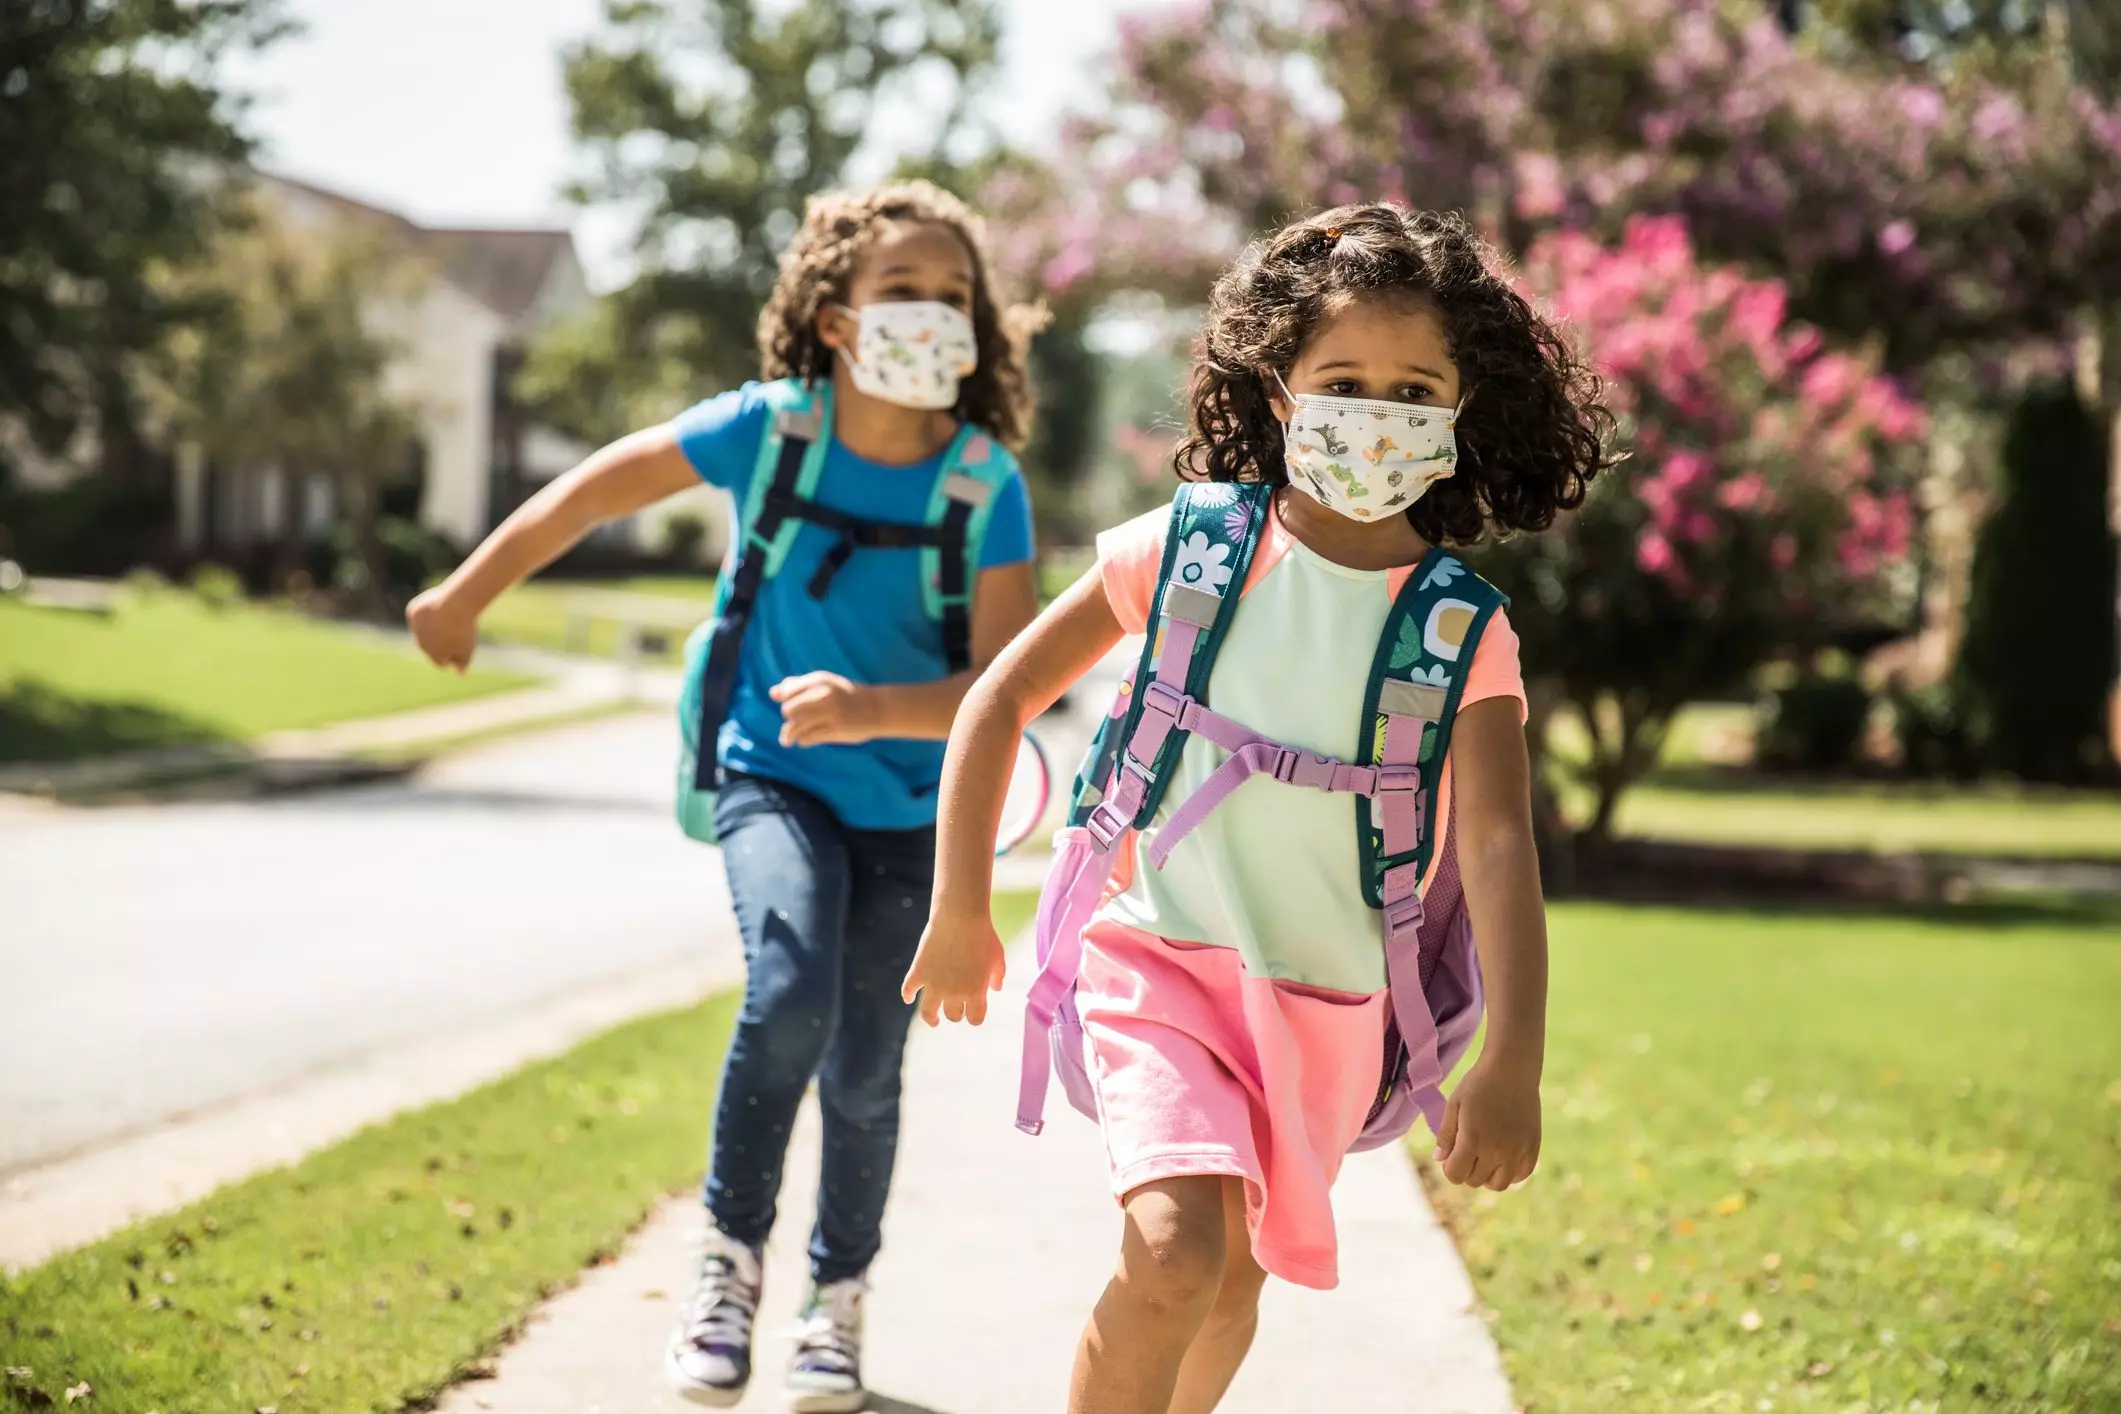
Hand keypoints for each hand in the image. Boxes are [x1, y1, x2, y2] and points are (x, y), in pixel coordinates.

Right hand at [406, 585, 477, 671]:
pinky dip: (427, 613)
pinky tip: (438, 607)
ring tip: (449, 618)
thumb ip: (463, 663)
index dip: (452, 654)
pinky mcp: (412, 613)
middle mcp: (421, 644)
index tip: (462, 643)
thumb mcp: (467, 648)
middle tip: (455, 629)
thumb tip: (461, 674)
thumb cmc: (464, 628)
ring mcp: (415, 629)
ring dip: (434, 626)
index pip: (440, 661)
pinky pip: (420, 615)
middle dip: (442, 641)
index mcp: (435, 655)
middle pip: (430, 647)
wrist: (455, 604)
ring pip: (424, 630)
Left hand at [771, 672, 877, 747]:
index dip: (785, 700)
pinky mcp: (834, 731)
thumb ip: (798, 685)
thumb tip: (773, 694)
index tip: (793, 706)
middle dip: (790, 718)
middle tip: (797, 721)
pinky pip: (807, 738)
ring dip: (791, 734)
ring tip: (789, 739)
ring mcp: (829, 714)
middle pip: (788, 710)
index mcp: (820, 681)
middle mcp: (823, 695)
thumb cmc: (847, 694)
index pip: (787, 692)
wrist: (876, 709)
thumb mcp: (825, 682)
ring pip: (796, 726)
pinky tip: (807, 739)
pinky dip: (803, 740)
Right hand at [901, 905, 1005, 1026]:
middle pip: (953, 1016)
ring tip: (934, 1019)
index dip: (975, 1017)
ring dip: (931, 1018)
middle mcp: (954, 993)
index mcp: (976, 992)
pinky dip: (907, 995)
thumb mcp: (998, 957)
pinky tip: (908, 998)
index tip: (974, 1013)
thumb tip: (996, 988)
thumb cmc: (983, 936)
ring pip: (928, 1012)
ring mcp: (934, 983)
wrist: (960, 917)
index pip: (975, 1019)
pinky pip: (908, 989)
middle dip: (956, 1013)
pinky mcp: (919, 971)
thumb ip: (998, 976)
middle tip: (956, 1008)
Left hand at [1434, 1051, 1541, 1190]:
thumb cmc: (1478, 1084)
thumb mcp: (1454, 1105)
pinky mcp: (1532, 1147)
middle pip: (1475, 1181)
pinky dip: (1510, 1173)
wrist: (1512, 1070)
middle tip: (1468, 1151)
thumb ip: (1446, 1134)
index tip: (1451, 1156)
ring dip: (1488, 1176)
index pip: (1456, 1175)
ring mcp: (1517, 1151)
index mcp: (1473, 1140)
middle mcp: (1496, 1150)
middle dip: (1466, 1170)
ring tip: (1485, 1159)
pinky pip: (1521, 1175)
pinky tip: (1503, 1159)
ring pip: (1499, 1185)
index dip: (1450, 1168)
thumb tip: (1439, 1159)